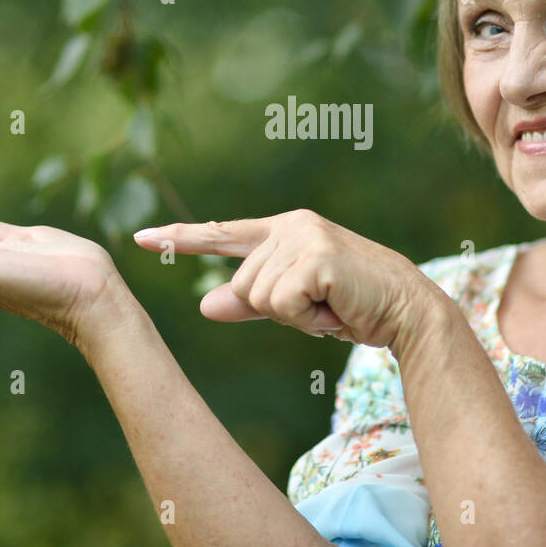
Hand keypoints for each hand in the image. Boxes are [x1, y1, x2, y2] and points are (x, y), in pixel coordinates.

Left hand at [133, 209, 446, 350]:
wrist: (405, 310)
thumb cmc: (352, 305)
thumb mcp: (295, 305)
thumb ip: (250, 303)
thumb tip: (204, 306)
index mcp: (283, 230)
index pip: (222, 234)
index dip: (180, 238)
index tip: (140, 238)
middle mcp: (291, 226)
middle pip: (243, 285)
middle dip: (278, 310)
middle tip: (321, 306)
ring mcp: (304, 237)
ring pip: (259, 298)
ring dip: (295, 316)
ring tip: (331, 305)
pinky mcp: (316, 257)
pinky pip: (280, 306)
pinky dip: (306, 320)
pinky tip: (336, 308)